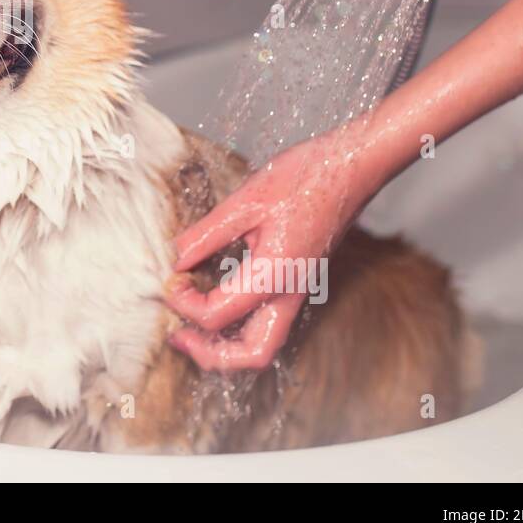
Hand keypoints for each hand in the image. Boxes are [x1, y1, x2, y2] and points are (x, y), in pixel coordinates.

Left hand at [166, 130, 383, 370]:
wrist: (353, 167)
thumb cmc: (306, 177)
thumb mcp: (247, 201)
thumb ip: (207, 234)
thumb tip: (175, 259)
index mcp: (274, 275)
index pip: (218, 315)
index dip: (184, 305)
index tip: (170, 280)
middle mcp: (290, 293)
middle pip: (252, 354)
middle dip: (211, 354)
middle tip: (178, 335)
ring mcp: (298, 290)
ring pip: (264, 343)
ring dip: (226, 345)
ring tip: (192, 325)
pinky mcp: (299, 281)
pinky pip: (269, 321)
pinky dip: (239, 325)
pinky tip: (217, 298)